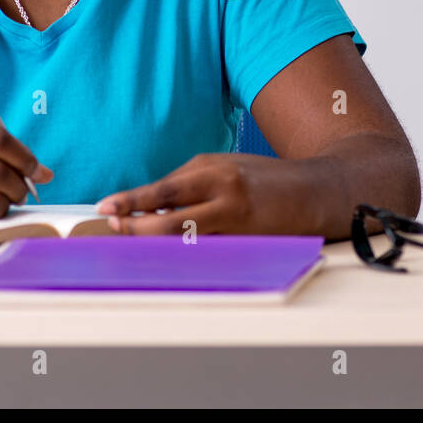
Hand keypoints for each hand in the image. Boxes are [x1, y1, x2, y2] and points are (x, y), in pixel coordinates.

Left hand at [95, 153, 310, 234]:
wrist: (315, 190)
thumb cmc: (265, 180)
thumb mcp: (226, 168)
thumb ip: (192, 185)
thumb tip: (154, 207)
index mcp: (211, 167)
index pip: (162, 186)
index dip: (132, 199)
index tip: (106, 207)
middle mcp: (220, 187)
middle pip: (166, 209)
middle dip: (134, 220)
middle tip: (114, 225)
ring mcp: (234, 213)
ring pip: (182, 233)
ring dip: (154, 238)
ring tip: (135, 240)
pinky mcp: (247, 235)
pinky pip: (206, 248)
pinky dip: (184, 251)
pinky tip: (171, 255)